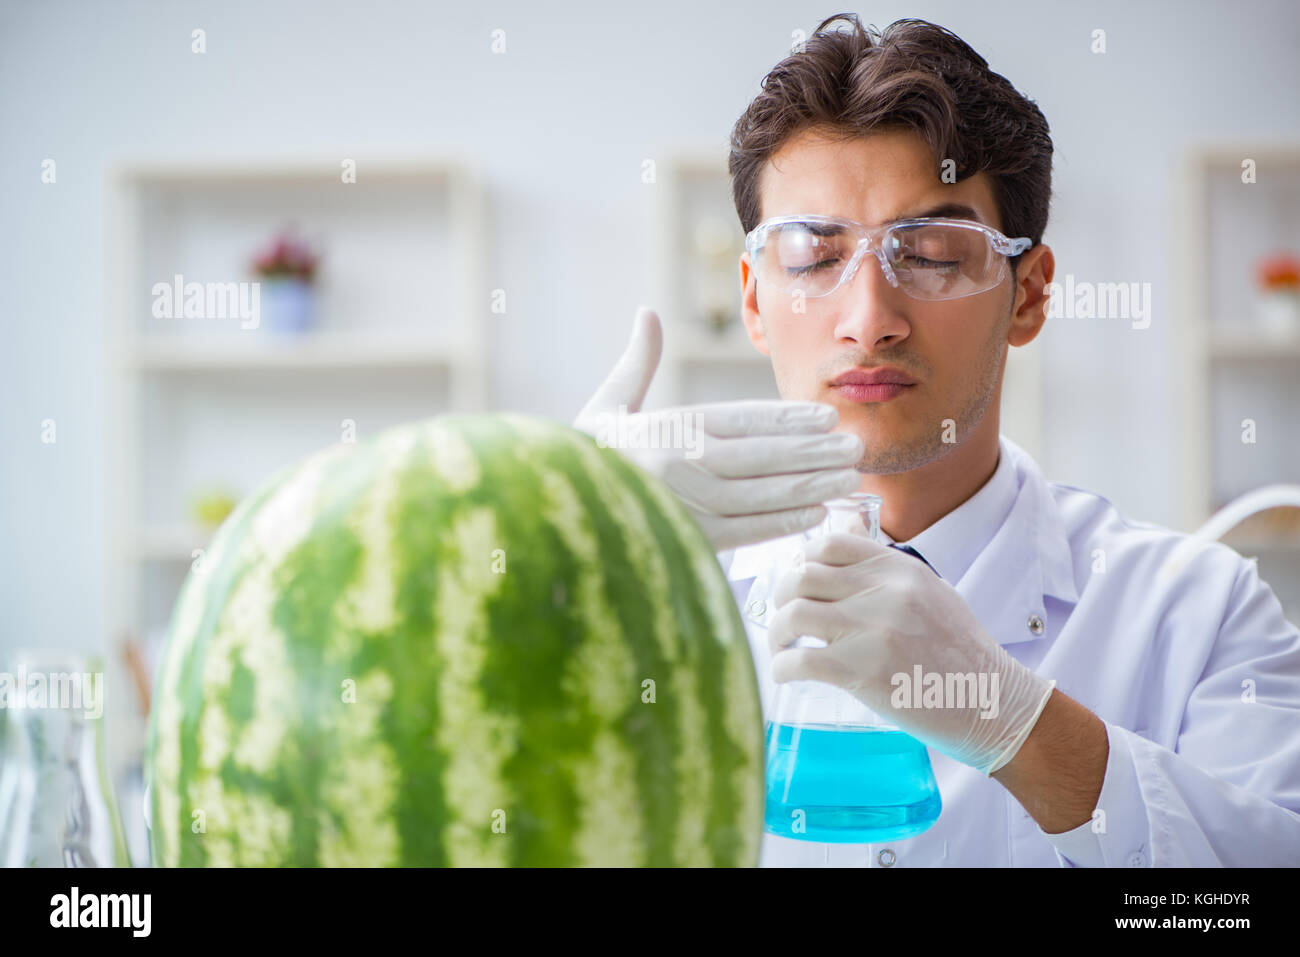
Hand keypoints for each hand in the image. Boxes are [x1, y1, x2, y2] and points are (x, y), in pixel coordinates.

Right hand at [573, 307, 864, 551]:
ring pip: (761, 493)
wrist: (550, 512)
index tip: (825, 417)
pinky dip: (782, 523)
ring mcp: (685, 504)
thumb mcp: (604, 406)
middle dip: (813, 451)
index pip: (742, 419)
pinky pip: (744, 530)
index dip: (788, 418)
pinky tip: (814, 514)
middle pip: (762, 454)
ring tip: (845, 478)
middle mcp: (680, 462)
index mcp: (667, 426)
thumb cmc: (580, 459)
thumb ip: (637, 364)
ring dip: (808, 485)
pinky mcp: (685, 540)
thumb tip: (647, 313)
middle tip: (854, 446)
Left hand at [767, 523, 1056, 775]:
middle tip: (783, 618)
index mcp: (899, 569)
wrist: (990, 702)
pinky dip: (781, 667)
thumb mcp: (930, 593)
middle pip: (801, 577)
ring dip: (776, 633)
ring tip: (783, 648)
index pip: (829, 544)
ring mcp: (872, 630)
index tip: (798, 584)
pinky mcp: (862, 671)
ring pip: (792, 614)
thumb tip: (842, 535)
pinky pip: (799, 660)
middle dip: (779, 597)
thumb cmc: (958, 652)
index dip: (802, 561)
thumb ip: (885, 571)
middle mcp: (885, 591)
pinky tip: (787, 674)